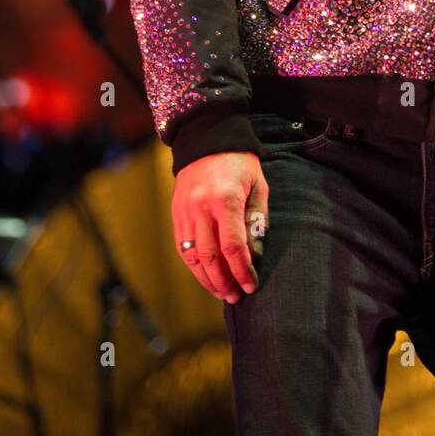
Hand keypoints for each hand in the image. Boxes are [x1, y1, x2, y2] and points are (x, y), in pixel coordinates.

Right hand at [172, 151, 264, 302]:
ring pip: (192, 257)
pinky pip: (183, 247)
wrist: (207, 139)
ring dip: (207, 279)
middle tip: (237, 296)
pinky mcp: (176, 214)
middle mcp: (200, 208)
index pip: (233, 247)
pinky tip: (207, 275)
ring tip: (222, 292)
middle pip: (210, 257)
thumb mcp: (258, 186)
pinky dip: (194, 266)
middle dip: (224, 282)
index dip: (243, 271)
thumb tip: (255, 255)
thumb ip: (257, 221)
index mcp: (224, 200)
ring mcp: (184, 212)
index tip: (252, 285)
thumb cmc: (239, 163)